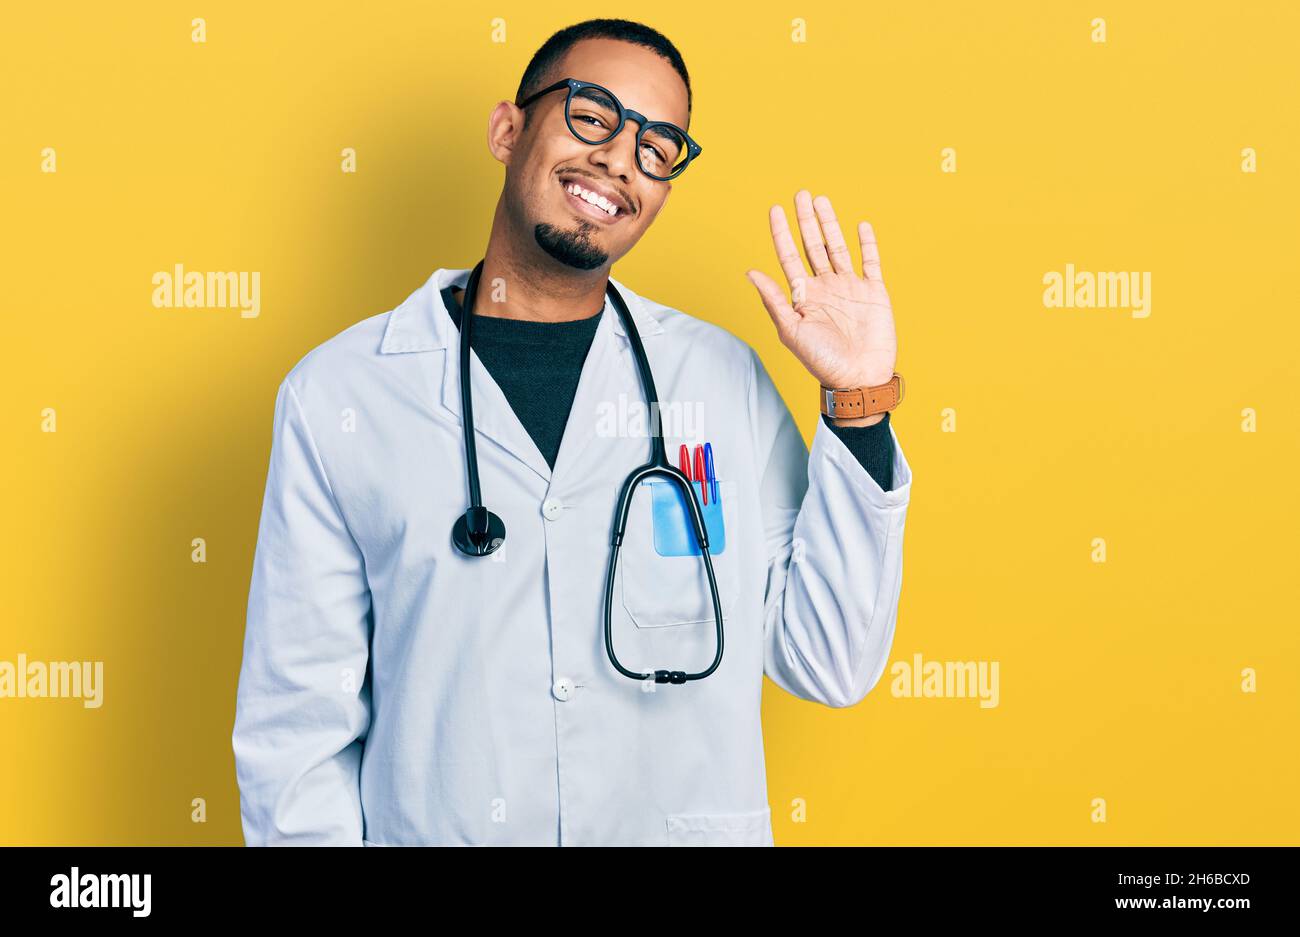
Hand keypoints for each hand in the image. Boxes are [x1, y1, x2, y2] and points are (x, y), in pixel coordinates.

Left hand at [746, 191, 897, 423]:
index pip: (789, 257)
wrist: (858, 378)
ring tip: (821, 200)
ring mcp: (849, 288)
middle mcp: (825, 287)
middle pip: (812, 246)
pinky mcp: (874, 292)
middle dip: (805, 220)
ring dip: (830, 224)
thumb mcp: (791, 330)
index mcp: (803, 296)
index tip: (775, 210)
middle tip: (800, 194)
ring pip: (837, 247)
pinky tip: (860, 225)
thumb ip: (773, 299)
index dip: (781, 233)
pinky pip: (870, 262)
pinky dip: (867, 243)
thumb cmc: (821, 361)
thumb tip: (750, 273)